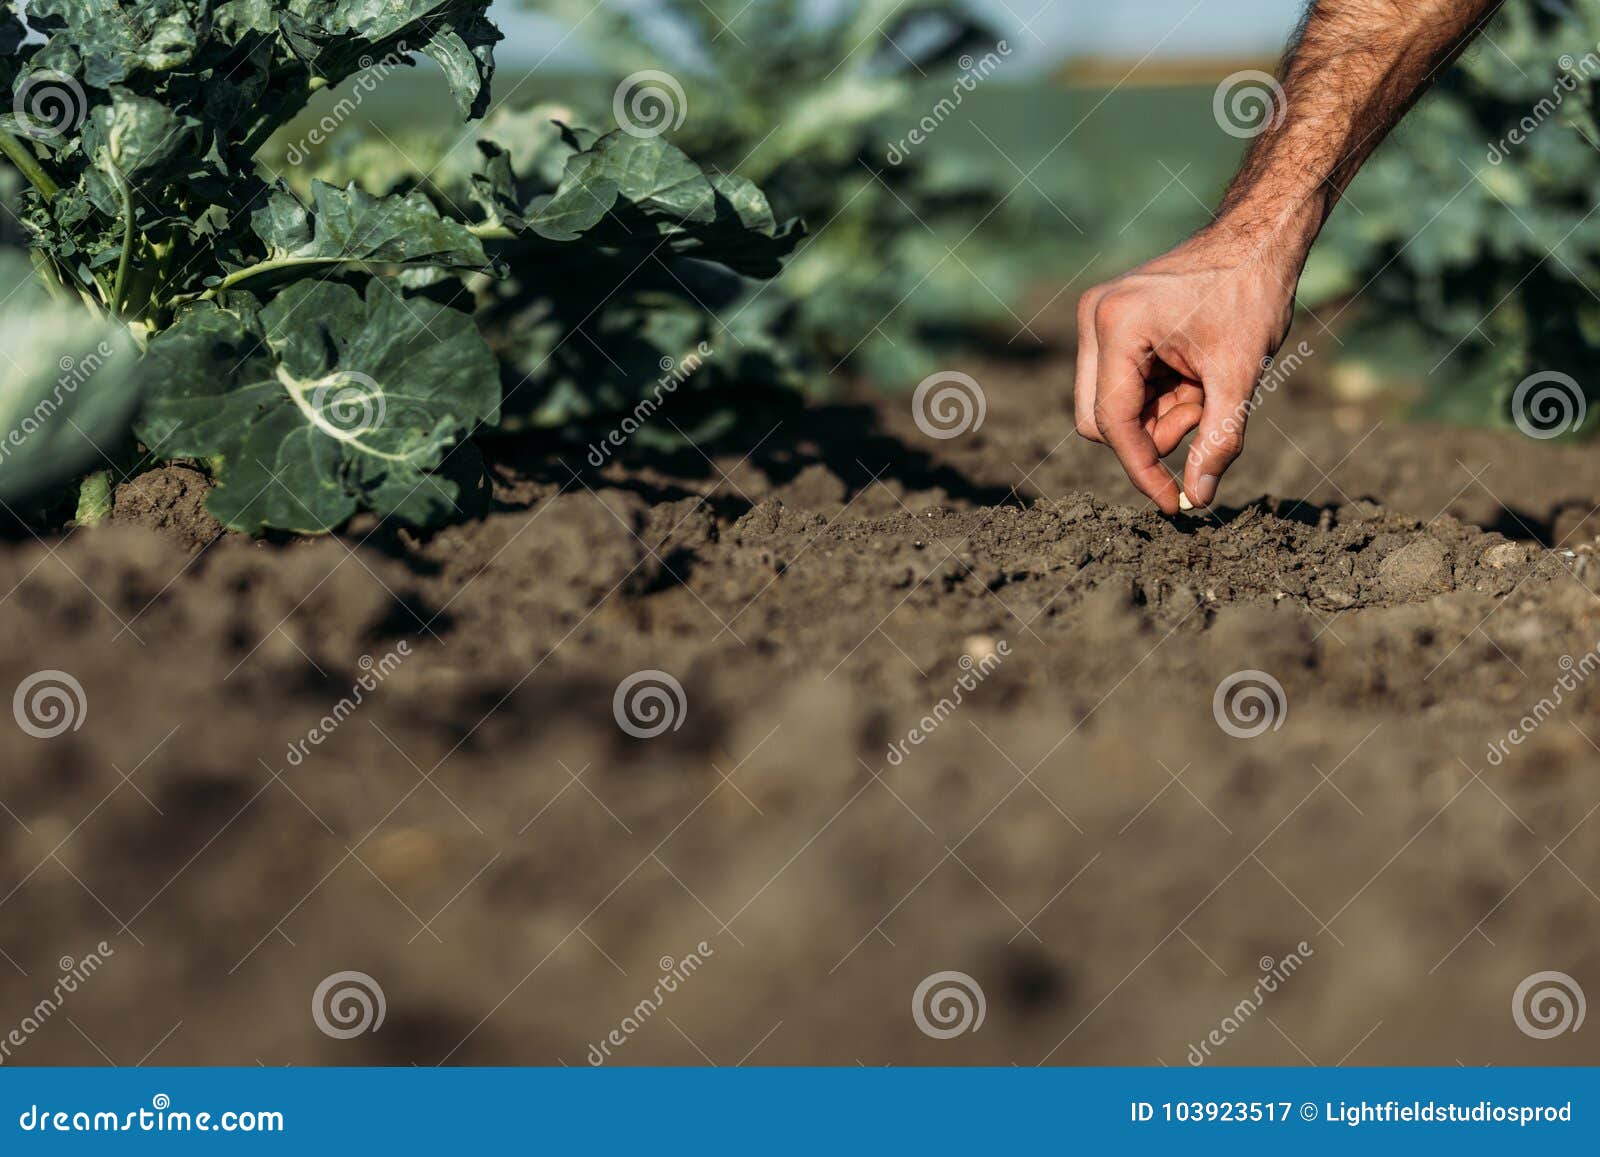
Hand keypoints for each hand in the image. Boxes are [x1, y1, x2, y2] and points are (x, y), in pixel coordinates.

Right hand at [1073, 225, 1301, 513]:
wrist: (1258, 238)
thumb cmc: (1251, 294)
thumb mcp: (1240, 375)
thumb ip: (1218, 439)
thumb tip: (1197, 498)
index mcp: (1118, 325)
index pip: (1112, 421)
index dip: (1142, 468)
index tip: (1172, 502)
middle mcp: (1095, 319)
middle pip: (1099, 419)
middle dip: (1151, 434)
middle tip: (1202, 416)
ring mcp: (1097, 319)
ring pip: (1111, 406)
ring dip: (1159, 415)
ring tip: (1205, 388)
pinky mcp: (1109, 322)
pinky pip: (1120, 385)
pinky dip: (1157, 397)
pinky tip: (1192, 375)